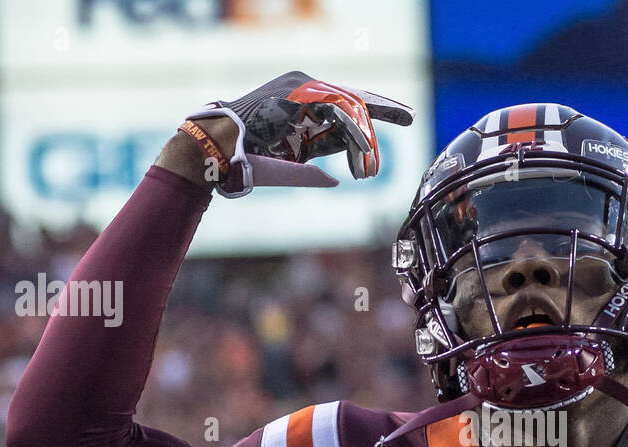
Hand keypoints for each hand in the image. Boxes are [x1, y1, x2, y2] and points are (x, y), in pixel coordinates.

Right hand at [185, 71, 414, 196]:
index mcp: (303, 98)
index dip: (372, 109)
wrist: (219, 150)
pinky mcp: (299, 95)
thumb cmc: (250, 158)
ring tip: (370, 167)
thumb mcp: (295, 162)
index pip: (345, 100)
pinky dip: (351, 136)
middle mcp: (304, 85)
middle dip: (381, 107)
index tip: (400, 115)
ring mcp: (300, 86)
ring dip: (362, 140)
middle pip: (352, 96)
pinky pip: (336, 113)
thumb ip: (316, 165)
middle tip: (408, 116)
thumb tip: (337, 180)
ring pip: (347, 107)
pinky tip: (362, 157)